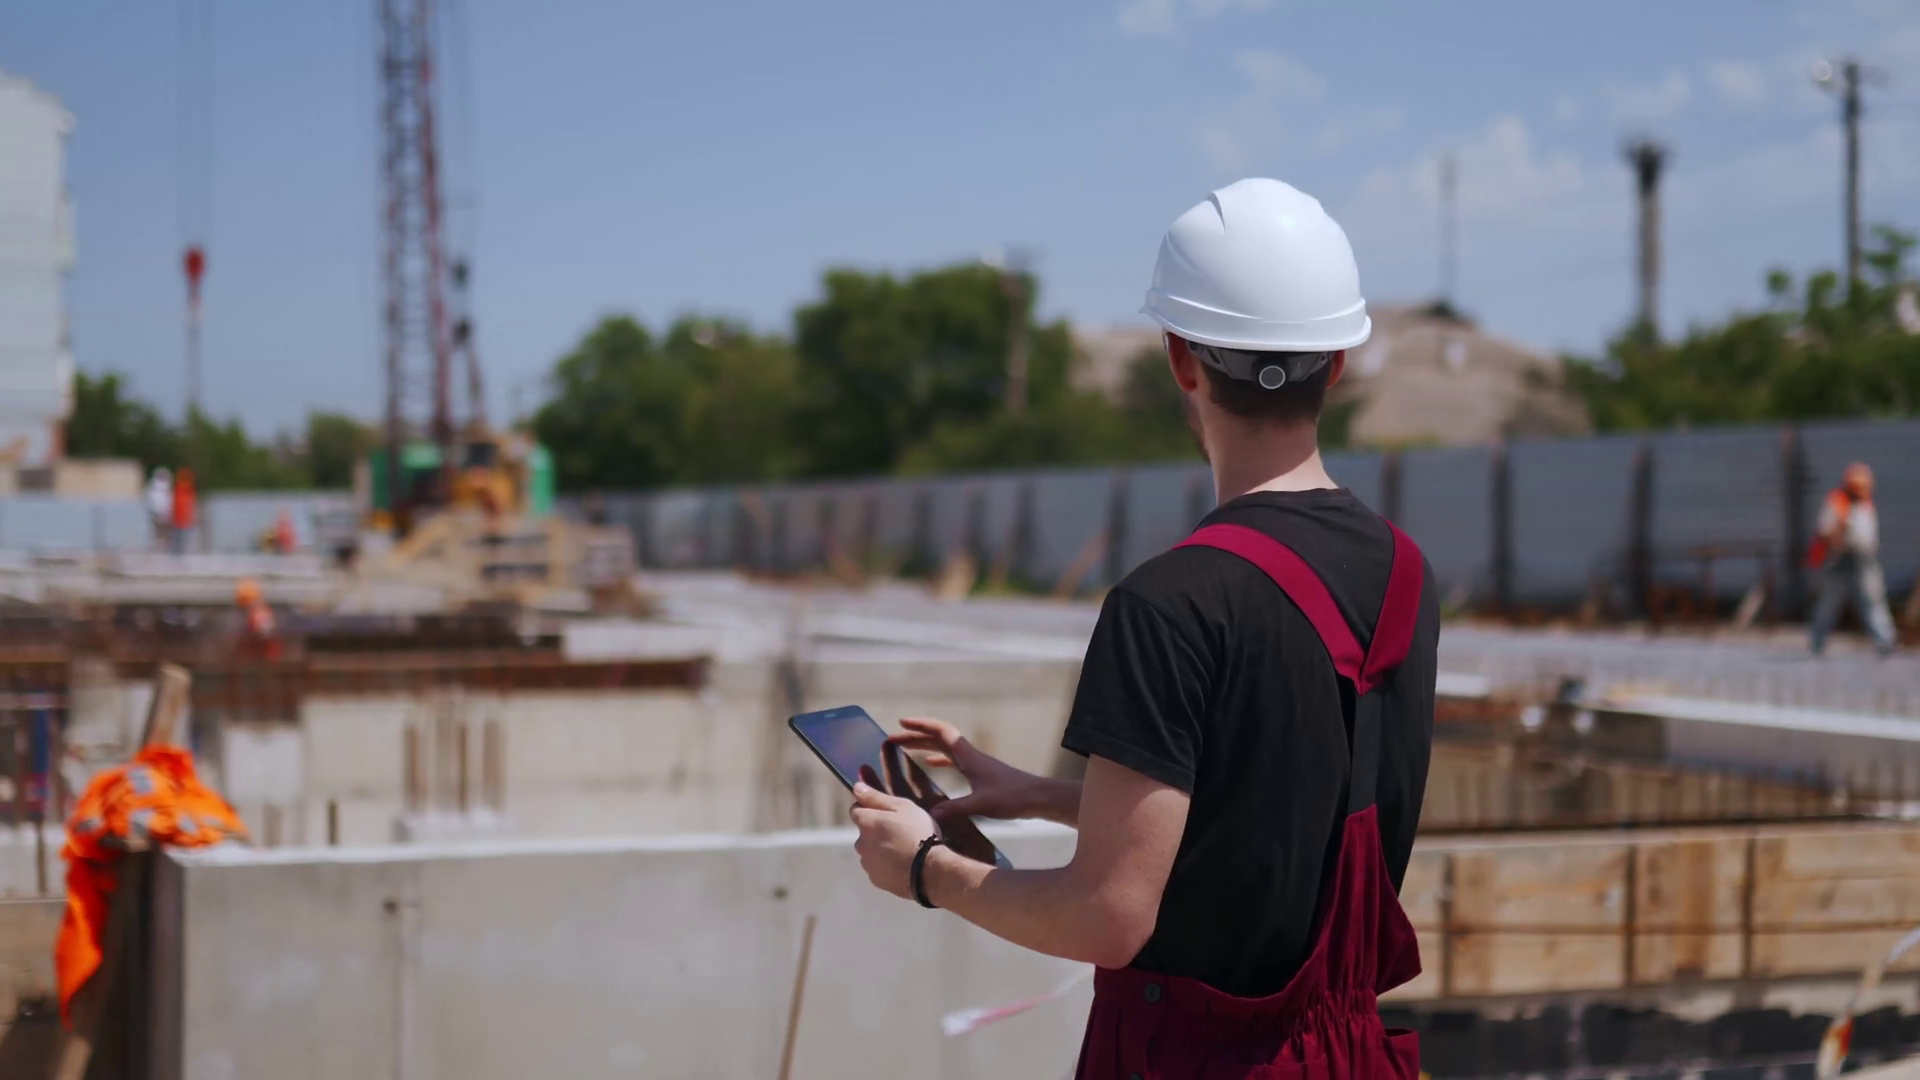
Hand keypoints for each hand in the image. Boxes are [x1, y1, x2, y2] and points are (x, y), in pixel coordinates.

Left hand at [850, 781, 936, 900]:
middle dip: (876, 831)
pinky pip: (878, 868)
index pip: (856, 809)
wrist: (929, 872)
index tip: (887, 812)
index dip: (870, 808)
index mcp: (866, 822)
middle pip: (864, 832)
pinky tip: (903, 865)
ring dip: (880, 849)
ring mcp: (867, 864)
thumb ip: (876, 797)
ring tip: (904, 850)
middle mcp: (860, 843)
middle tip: (900, 832)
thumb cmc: (918, 833)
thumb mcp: (903, 807)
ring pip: (870, 851)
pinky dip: (886, 865)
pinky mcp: (876, 880)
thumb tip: (856, 787)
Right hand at [888, 717, 1045, 825]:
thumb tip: (931, 815)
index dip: (920, 726)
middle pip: (938, 738)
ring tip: (905, 749)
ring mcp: (975, 764)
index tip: (901, 722)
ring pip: (945, 748)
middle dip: (915, 736)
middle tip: (892, 739)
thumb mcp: (982, 804)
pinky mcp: (980, 774)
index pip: (941, 732)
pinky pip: (953, 761)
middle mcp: (970, 756)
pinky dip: (939, 759)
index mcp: (968, 757)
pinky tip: (931, 765)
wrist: (1038, 798)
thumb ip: (956, 809)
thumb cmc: (1012, 797)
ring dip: (924, 746)